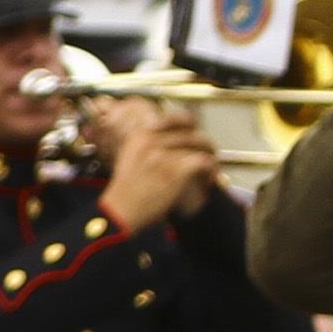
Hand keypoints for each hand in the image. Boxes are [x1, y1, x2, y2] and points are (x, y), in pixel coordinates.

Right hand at [95, 102, 221, 236]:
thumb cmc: (127, 192)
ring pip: (201, 146)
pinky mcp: (175, 170)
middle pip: (191, 133)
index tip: (196, 134)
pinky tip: (209, 179)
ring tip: (212, 168)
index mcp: (140, 136)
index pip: (175, 119)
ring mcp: (164, 155)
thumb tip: (176, 144)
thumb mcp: (131, 160)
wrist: (120, 212)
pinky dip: (211, 170)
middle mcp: (152, 141)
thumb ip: (150, 148)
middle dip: (205, 145)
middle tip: (210, 155)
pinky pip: (204, 161)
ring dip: (211, 157)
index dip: (191, 125)